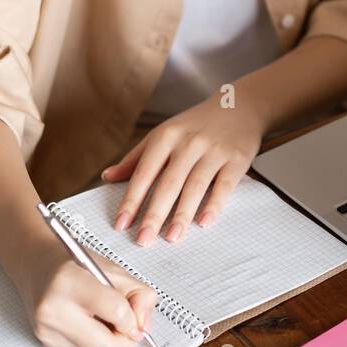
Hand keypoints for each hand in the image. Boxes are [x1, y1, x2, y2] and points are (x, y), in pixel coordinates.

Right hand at [14, 233, 157, 346]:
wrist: (36, 265)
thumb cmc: (73, 262)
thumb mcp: (112, 268)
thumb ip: (137, 294)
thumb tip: (143, 327)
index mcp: (70, 282)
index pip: (115, 311)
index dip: (132, 318)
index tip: (136, 316)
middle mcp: (54, 309)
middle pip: (106, 345)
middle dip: (126, 339)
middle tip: (130, 326)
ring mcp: (47, 330)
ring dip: (111, 340)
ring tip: (106, 317)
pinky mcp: (46, 343)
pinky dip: (95, 340)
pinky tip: (89, 321)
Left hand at [102, 91, 266, 245]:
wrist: (239, 105)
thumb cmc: (195, 125)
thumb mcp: (164, 134)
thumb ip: (137, 157)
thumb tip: (108, 177)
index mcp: (166, 136)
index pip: (144, 172)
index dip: (131, 199)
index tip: (121, 224)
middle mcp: (189, 142)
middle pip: (168, 183)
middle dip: (154, 214)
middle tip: (143, 240)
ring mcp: (214, 150)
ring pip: (195, 186)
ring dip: (182, 214)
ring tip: (172, 238)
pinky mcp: (237, 158)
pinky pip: (224, 185)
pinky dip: (215, 204)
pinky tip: (205, 222)